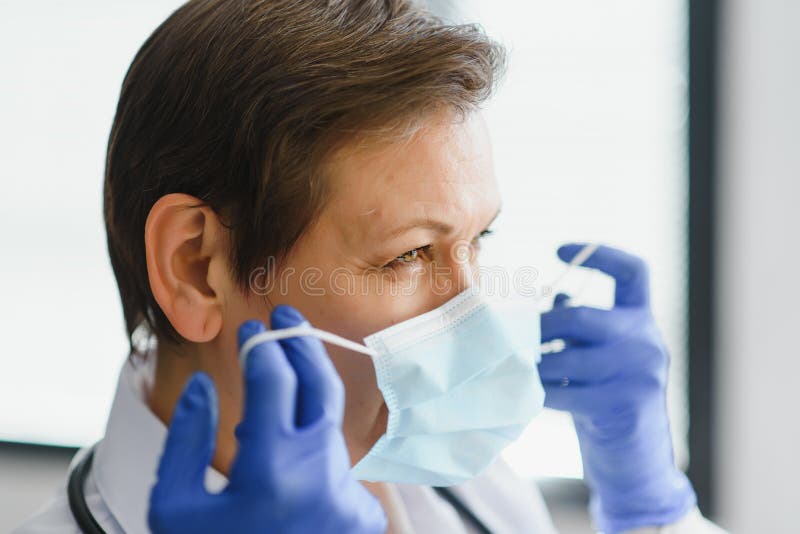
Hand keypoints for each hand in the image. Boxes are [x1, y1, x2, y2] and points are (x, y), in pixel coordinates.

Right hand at [148, 305, 386, 533]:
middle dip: (301, 342)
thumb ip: (185, 437)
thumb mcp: (175, 507)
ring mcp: (348, 494)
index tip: (249, 330)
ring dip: (305, 395)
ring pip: (330, 422)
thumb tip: (205, 383)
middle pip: (320, 383)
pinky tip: (286, 463)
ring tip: (278, 380)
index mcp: (272, 469)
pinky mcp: (362, 513)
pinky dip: (311, 450)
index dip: (260, 346)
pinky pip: (335, 464)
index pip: (274, 378)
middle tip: (284, 318)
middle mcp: (321, 474)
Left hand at [539, 244, 695, 532]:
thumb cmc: (609, 402)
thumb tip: (549, 301)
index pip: (634, 272)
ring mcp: (639, 374)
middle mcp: (648, 342)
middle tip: (515, 336)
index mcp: (642, 322)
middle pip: (583, 316)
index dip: (599, 253)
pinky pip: (563, 390)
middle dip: (541, 327)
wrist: (636, 464)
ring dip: (536, 365)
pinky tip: (530, 397)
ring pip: (566, 356)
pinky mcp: (620, 405)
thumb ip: (582, 327)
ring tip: (520, 370)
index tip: (558, 250)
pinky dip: (539, 393)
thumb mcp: (601, 357)